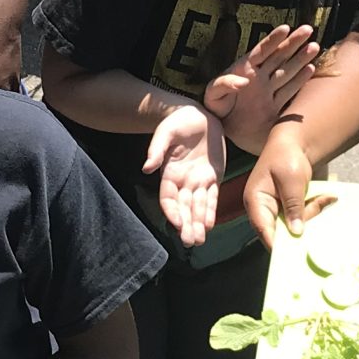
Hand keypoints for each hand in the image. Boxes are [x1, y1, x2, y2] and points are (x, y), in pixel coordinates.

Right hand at [145, 104, 227, 247]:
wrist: (197, 116)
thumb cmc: (177, 123)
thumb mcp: (165, 133)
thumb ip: (156, 150)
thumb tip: (146, 168)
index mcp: (169, 174)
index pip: (169, 198)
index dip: (172, 212)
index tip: (176, 223)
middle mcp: (183, 182)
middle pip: (184, 208)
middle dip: (186, 225)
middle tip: (189, 241)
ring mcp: (198, 181)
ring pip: (198, 207)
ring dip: (198, 224)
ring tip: (198, 240)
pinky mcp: (212, 177)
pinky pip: (212, 198)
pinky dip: (210, 212)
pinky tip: (209, 225)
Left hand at [202, 25, 318, 134]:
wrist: (223, 130)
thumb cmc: (215, 108)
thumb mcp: (213, 95)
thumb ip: (224, 85)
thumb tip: (243, 81)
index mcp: (244, 70)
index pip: (261, 51)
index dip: (273, 40)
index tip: (286, 28)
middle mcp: (260, 77)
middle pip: (279, 56)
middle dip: (293, 43)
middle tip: (308, 29)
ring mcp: (269, 91)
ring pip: (288, 71)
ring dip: (301, 59)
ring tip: (314, 46)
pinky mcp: (275, 107)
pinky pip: (289, 91)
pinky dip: (300, 80)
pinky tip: (311, 69)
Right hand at [243, 124, 332, 248]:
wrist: (294, 144)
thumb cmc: (287, 157)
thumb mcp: (292, 180)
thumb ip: (293, 205)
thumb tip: (296, 232)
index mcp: (256, 201)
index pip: (263, 229)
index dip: (277, 243)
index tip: (293, 253)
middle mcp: (263, 210)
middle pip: (281, 231)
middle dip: (303, 222)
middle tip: (318, 206)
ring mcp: (276, 210)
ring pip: (295, 225)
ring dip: (311, 213)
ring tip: (325, 197)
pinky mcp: (288, 209)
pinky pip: (302, 218)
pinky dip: (314, 209)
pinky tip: (325, 197)